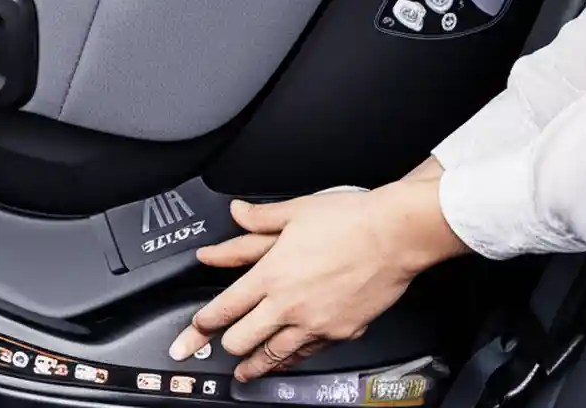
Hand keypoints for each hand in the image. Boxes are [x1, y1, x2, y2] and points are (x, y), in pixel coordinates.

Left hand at [168, 160, 468, 381]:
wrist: (394, 236)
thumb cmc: (350, 221)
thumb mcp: (295, 212)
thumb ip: (260, 219)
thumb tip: (235, 213)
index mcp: (271, 274)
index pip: (223, 307)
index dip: (201, 325)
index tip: (190, 334)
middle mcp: (288, 304)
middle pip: (241, 339)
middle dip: (224, 346)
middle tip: (212, 351)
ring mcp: (314, 324)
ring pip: (272, 356)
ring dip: (253, 365)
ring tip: (243, 373)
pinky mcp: (339, 333)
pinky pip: (306, 354)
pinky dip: (290, 359)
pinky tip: (286, 361)